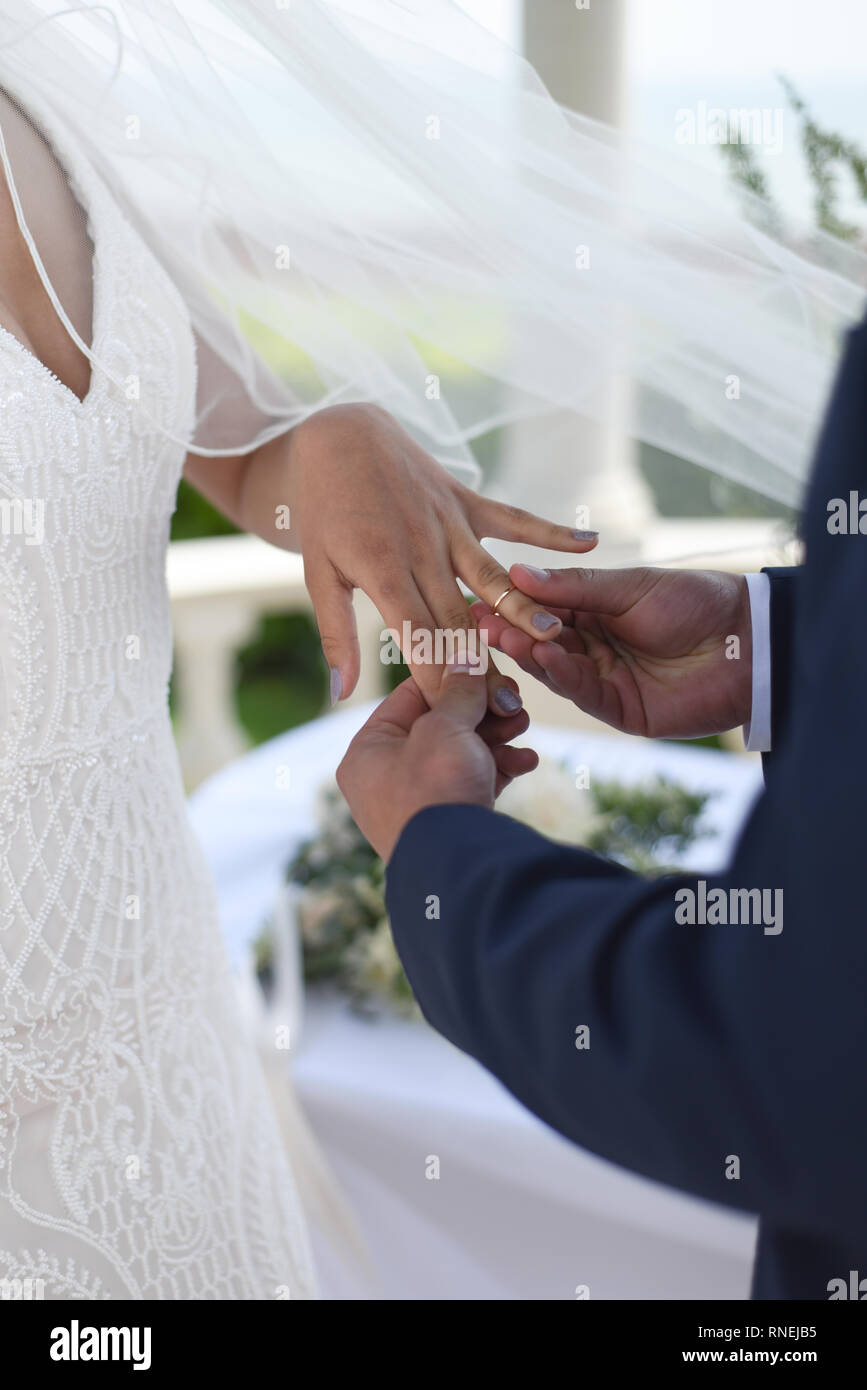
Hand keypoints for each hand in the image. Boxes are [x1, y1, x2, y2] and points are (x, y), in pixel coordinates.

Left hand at [281, 405, 597, 714]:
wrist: (340, 437)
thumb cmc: (326, 512)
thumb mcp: (319, 574)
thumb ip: (336, 634)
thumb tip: (341, 694)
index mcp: (383, 570)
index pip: (416, 635)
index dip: (438, 678)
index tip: (457, 719)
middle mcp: (422, 548)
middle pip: (460, 618)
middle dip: (485, 664)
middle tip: (508, 705)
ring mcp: (450, 523)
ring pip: (492, 575)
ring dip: (521, 606)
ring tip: (551, 635)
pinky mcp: (467, 500)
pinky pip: (514, 518)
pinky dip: (550, 530)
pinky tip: (590, 542)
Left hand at [337, 667, 537, 860]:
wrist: (457, 866)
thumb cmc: (435, 789)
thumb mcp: (445, 727)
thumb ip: (458, 690)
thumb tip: (465, 655)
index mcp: (367, 752)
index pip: (407, 698)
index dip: (447, 679)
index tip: (480, 667)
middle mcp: (386, 778)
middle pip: (438, 726)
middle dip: (481, 711)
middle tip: (512, 698)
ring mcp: (417, 803)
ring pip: (461, 755)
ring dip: (497, 737)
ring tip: (523, 725)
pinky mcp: (448, 823)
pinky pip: (474, 784)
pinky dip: (500, 769)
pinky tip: (527, 761)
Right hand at [472, 565, 751, 738]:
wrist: (749, 641)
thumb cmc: (695, 601)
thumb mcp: (630, 586)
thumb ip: (575, 588)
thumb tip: (518, 573)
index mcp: (595, 612)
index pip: (543, 609)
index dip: (513, 604)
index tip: (479, 597)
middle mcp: (594, 648)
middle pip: (542, 643)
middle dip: (512, 633)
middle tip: (479, 623)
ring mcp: (605, 681)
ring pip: (557, 670)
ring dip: (531, 654)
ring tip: (507, 636)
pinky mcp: (621, 711)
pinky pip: (584, 694)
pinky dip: (563, 675)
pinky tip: (546, 655)